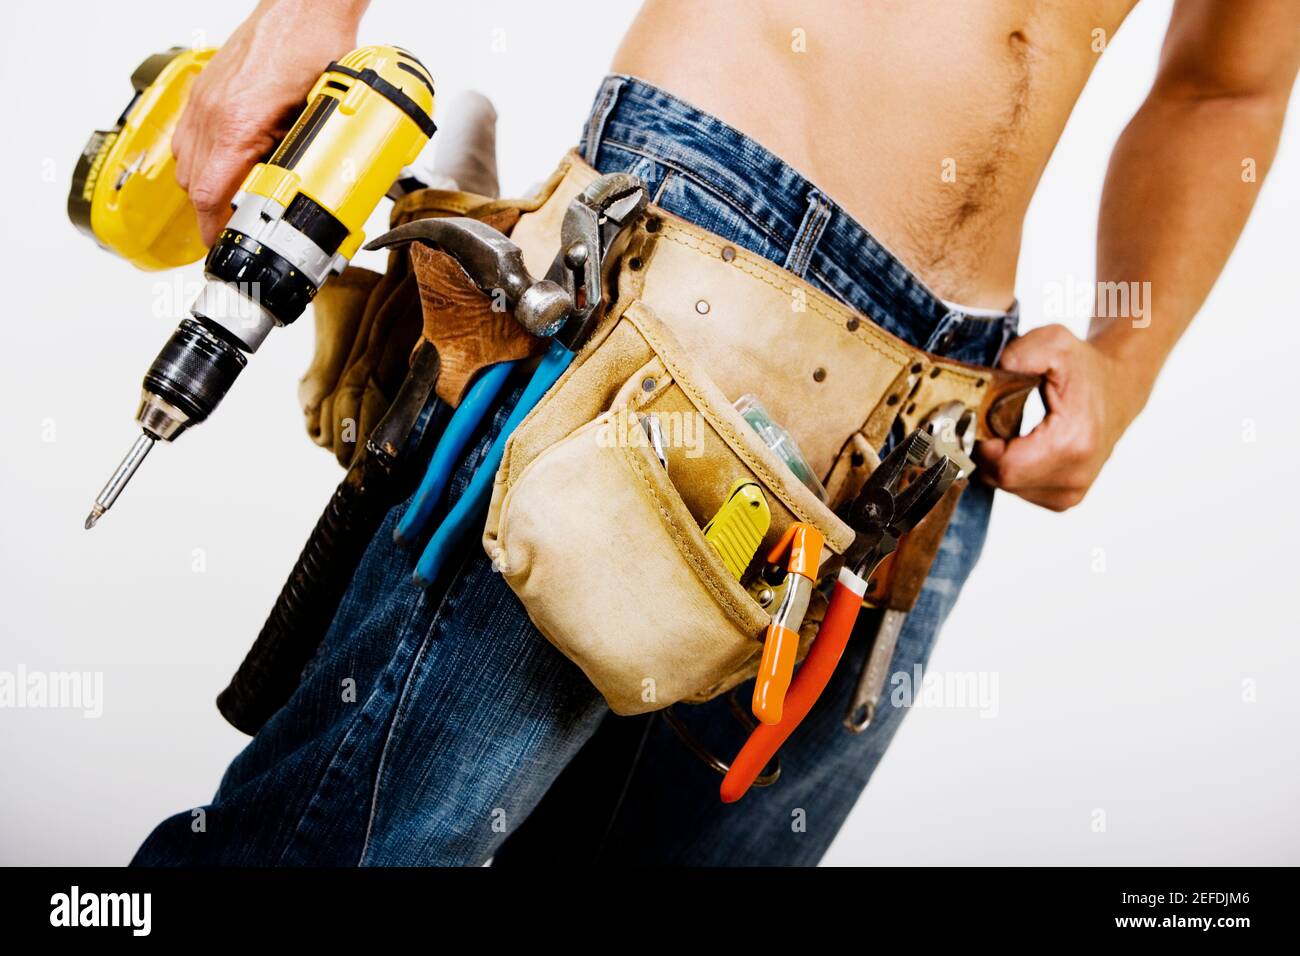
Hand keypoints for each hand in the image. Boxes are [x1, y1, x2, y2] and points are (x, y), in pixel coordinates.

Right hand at [172, 0, 366, 244]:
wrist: (301, 7)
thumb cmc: (312, 46)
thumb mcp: (316, 117)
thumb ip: (298, 158)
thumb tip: (300, 195)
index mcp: (235, 125)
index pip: (209, 193)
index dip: (215, 227)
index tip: (223, 246)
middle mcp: (210, 113)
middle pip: (193, 183)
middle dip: (212, 211)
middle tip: (237, 228)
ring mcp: (202, 99)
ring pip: (186, 160)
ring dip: (206, 186)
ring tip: (233, 201)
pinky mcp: (205, 90)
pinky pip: (189, 135)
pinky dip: (202, 158)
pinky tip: (226, 164)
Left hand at [974, 324, 1145, 511]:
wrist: (1120, 389)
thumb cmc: (1085, 368)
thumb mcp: (1055, 343)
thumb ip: (1022, 352)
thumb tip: (997, 369)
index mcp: (1072, 443)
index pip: (1004, 466)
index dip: (981, 444)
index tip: (978, 420)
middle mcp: (1075, 476)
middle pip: (1001, 479)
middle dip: (986, 451)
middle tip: (988, 423)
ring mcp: (1071, 492)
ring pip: (1007, 487)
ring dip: (998, 461)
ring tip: (1009, 432)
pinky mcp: (1066, 499)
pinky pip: (1020, 491)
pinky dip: (1013, 470)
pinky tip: (1022, 446)